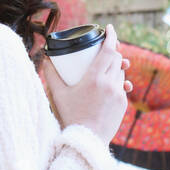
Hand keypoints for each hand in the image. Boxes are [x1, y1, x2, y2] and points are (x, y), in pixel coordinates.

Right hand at [43, 24, 131, 144]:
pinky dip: (115, 82)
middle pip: (116, 59)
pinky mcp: (123, 104)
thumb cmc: (70, 117)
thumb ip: (51, 75)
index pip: (108, 50)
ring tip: (104, 67)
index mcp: (94, 78)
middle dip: (112, 50)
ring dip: (115, 66)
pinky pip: (121, 86)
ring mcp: (118, 94)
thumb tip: (47, 58)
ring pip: (120, 72)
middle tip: (104, 46)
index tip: (109, 28)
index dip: (111, 36)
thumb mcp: (58, 94)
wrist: (86, 141)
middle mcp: (110, 84)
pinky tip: (107, 84)